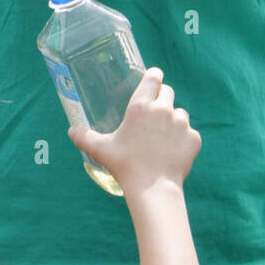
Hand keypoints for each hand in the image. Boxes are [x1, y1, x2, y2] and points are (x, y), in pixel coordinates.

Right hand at [67, 68, 200, 195]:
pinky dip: (183, 140)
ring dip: (173, 120)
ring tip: (162, 137)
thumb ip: (84, 137)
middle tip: (153, 116)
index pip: (153, 77)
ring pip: (180, 113)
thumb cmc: (125, 166)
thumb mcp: (101, 149)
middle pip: (168, 92)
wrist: (153, 189)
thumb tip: (71, 131)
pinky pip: (190, 133)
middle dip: (162, 99)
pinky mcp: (194, 138)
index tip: (153, 79)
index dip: (154, 76)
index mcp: (140, 106)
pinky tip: (173, 152)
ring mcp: (182, 124)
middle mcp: (163, 109)